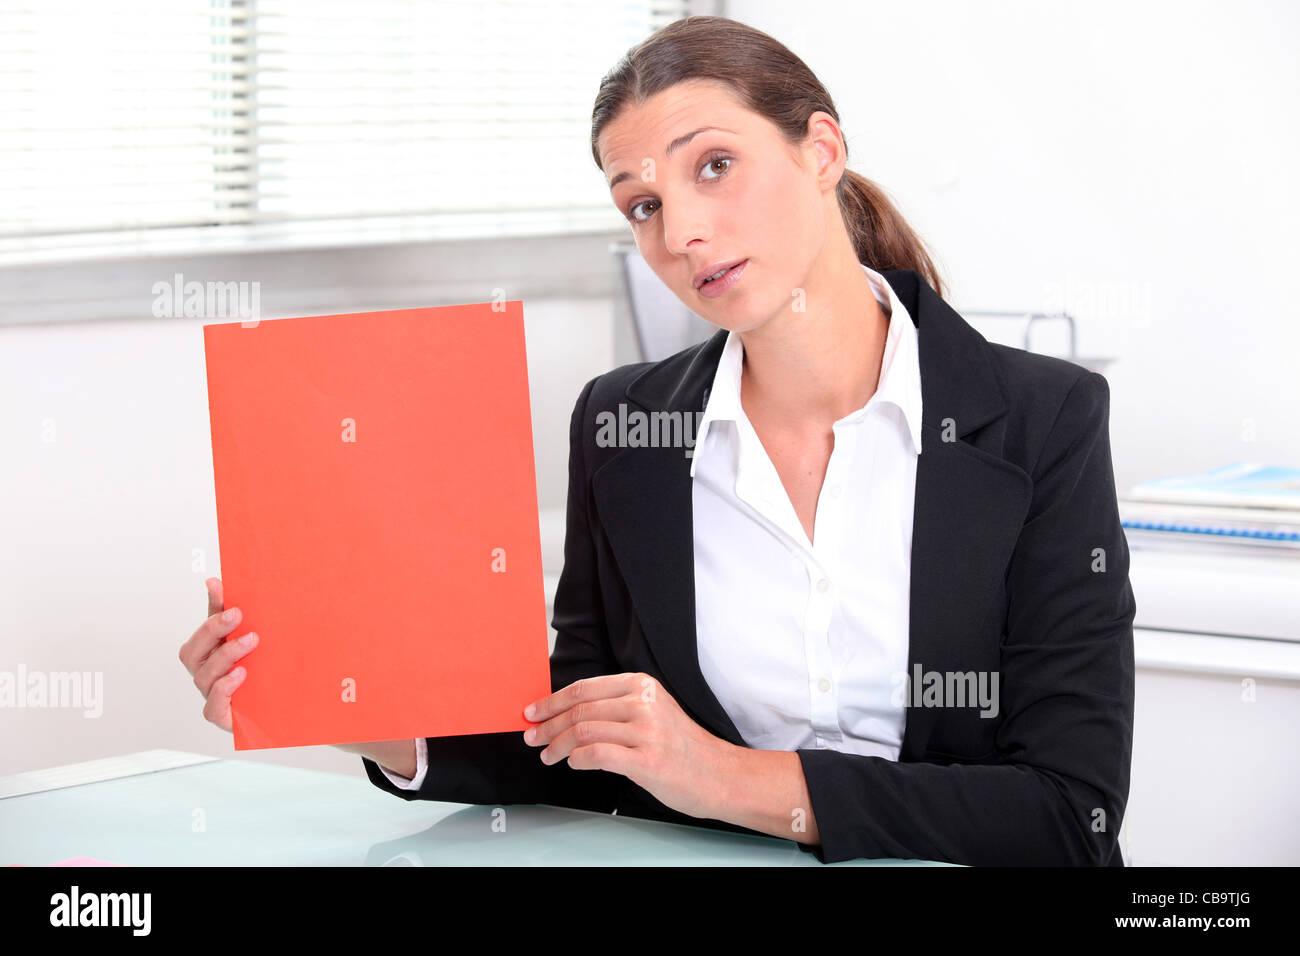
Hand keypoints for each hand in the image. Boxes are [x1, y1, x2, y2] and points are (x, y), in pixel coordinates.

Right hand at [177, 577, 258, 732]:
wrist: (283, 710)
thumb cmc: (264, 674)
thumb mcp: (259, 642)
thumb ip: (243, 618)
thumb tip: (229, 584)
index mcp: (212, 652)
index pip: (205, 626)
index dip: (209, 606)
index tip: (217, 584)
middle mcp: (208, 672)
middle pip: (193, 651)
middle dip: (212, 629)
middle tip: (237, 614)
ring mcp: (212, 694)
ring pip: (204, 675)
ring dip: (226, 654)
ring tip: (250, 641)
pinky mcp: (221, 715)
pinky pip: (212, 705)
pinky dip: (223, 688)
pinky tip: (240, 674)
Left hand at [522, 672, 734, 820]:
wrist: (719, 775)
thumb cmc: (682, 748)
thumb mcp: (653, 711)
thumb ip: (617, 706)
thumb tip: (568, 713)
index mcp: (642, 685)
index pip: (585, 688)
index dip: (553, 701)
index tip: (535, 712)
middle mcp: (644, 702)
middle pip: (580, 709)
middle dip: (549, 725)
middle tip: (533, 737)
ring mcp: (647, 730)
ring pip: (583, 731)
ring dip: (558, 746)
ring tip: (549, 755)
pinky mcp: (647, 760)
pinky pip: (597, 755)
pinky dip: (578, 760)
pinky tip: (574, 764)